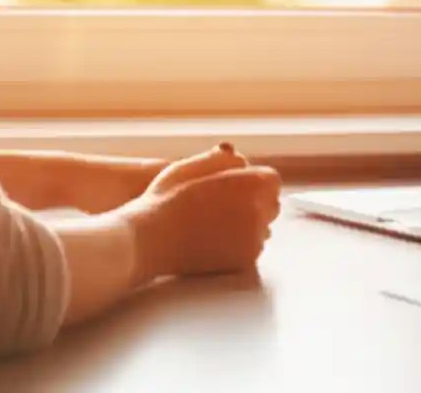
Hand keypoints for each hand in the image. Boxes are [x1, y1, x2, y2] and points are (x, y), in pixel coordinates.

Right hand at [120, 144, 280, 283]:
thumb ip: (222, 159)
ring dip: (249, 223)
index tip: (236, 186)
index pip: (271, 180)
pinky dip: (241, 243)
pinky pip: (253, 247)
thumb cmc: (165, 200)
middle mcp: (259, 210)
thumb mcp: (190, 167)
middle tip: (224, 205)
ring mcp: (254, 237)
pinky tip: (215, 239)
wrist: (148, 241)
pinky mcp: (246, 260)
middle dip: (255, 202)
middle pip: (271, 204)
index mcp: (250, 183)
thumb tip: (241, 159)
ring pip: (263, 227)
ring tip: (215, 222)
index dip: (253, 181)